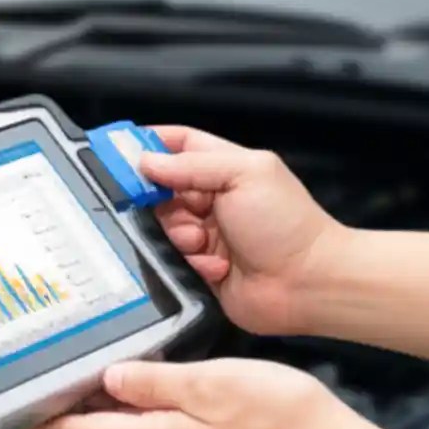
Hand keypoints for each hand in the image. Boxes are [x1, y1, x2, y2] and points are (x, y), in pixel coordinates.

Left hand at [16, 359, 428, 428]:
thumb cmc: (283, 422)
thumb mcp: (212, 383)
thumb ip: (155, 379)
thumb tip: (109, 378)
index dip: (44, 427)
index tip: (12, 422)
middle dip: (84, 406)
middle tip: (62, 375)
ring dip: (123, 405)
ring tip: (111, 370)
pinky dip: (157, 414)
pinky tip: (168, 389)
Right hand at [139, 126, 346, 334]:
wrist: (310, 284)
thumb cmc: (290, 226)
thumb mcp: (244, 175)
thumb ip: (192, 165)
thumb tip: (147, 161)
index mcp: (224, 169)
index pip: (176, 145)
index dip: (148, 144)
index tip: (118, 150)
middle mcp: (212, 200)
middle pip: (159, 190)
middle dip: (158, 200)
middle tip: (177, 209)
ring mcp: (205, 235)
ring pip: (161, 228)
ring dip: (178, 235)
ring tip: (203, 242)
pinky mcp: (199, 269)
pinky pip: (171, 262)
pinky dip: (190, 263)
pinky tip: (216, 266)